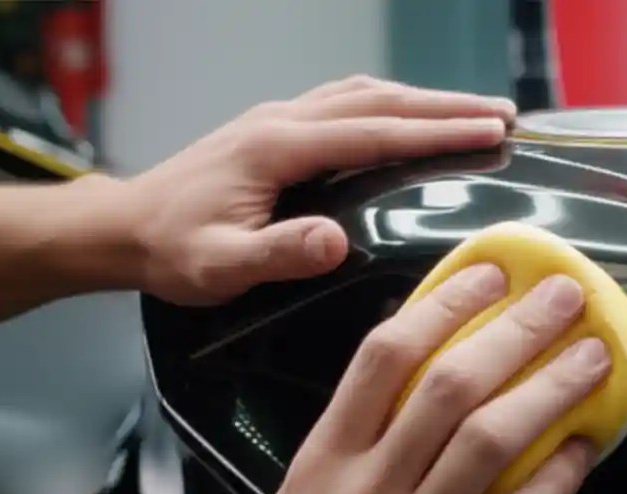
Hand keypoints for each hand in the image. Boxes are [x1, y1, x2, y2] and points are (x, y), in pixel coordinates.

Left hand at [124, 76, 513, 305]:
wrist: (121, 229)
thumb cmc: (171, 252)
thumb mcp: (220, 266)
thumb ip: (278, 254)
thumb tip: (338, 242)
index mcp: (279, 148)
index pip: (375, 132)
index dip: (438, 130)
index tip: (492, 132)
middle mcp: (283, 120)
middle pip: (380, 100)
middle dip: (447, 105)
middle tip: (505, 116)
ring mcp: (278, 118)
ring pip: (364, 94)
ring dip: (423, 99)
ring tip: (473, 112)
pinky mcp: (274, 129)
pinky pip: (345, 102)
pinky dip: (390, 104)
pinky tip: (407, 117)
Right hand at [173, 265, 608, 493]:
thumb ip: (344, 446)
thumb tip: (401, 387)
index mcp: (324, 463)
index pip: (384, 358)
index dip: (443, 304)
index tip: (487, 275)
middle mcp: (369, 490)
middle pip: (451, 385)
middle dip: (514, 328)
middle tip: (562, 296)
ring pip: (493, 441)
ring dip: (551, 389)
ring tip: (593, 355)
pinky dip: (558, 477)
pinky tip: (586, 445)